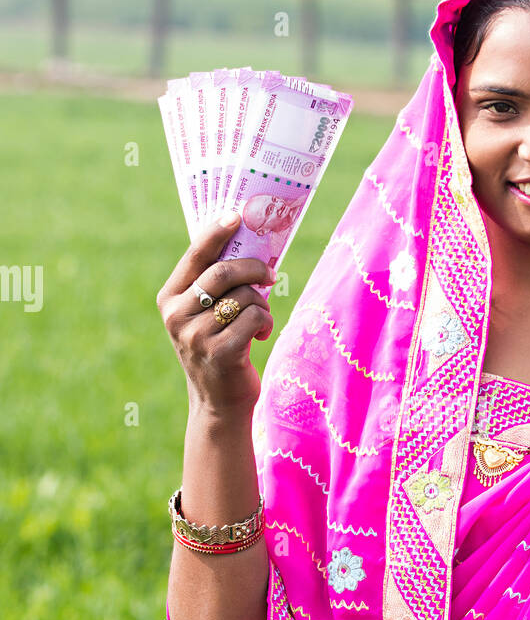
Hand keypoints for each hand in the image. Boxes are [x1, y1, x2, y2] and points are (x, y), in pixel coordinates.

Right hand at [156, 211, 274, 418]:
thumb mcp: (203, 317)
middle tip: (270, 275)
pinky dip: (265, 322)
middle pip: (224, 272)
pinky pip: (255, 317)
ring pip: (244, 296)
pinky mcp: (221, 352)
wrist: (218, 403)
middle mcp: (177, 315)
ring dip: (261, 305)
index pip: (195, 256)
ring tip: (259, 321)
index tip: (236, 215)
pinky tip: (259, 336)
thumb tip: (244, 242)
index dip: (216, 232)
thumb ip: (212, 286)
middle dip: (254, 269)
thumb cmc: (218, 349)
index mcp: (169, 299)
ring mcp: (196, 335)